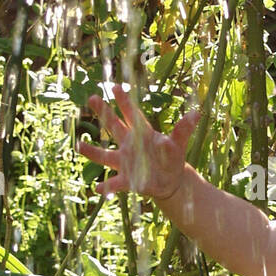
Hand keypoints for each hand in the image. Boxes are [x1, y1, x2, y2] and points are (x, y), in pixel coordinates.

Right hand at [79, 84, 199, 196]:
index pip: (132, 115)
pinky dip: (107, 187)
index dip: (125, 101)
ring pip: (105, 156)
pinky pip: (114, 183)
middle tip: (92, 98)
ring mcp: (125, 161)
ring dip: (93, 152)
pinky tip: (98, 189)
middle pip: (114, 127)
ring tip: (79, 145)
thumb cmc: (171, 158)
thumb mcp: (178, 144)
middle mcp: (129, 145)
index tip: (116, 86)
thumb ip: (183, 130)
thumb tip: (196, 113)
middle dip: (104, 113)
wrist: (169, 181)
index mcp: (142, 134)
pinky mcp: (126, 179)